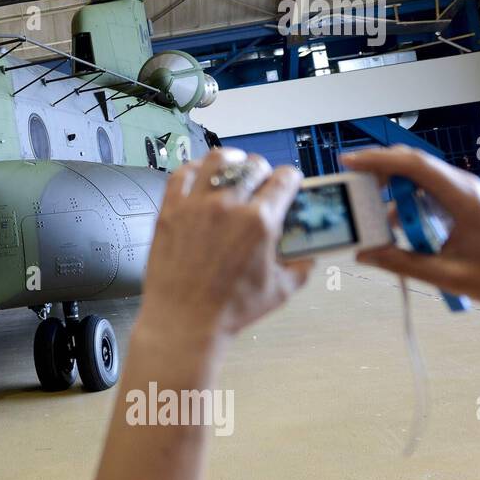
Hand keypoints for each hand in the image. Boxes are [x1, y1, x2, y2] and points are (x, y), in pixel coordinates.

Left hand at [136, 149, 312, 355]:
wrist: (184, 320)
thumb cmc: (229, 310)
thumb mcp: (280, 291)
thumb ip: (301, 266)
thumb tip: (309, 253)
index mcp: (260, 222)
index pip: (284, 180)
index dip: (291, 178)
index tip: (288, 182)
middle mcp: (228, 206)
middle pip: (253, 166)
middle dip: (263, 170)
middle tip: (261, 180)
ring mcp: (196, 205)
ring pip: (217, 160)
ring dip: (232, 159)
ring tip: (234, 165)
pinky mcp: (170, 210)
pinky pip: (181, 174)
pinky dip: (194, 168)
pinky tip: (200, 173)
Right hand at [341, 146, 479, 319]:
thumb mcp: (447, 275)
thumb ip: (403, 263)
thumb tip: (366, 253)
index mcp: (463, 199)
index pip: (416, 166)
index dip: (380, 160)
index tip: (350, 163)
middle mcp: (462, 187)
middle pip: (412, 164)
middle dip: (378, 170)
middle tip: (351, 185)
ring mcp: (461, 192)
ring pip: (416, 178)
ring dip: (390, 191)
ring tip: (370, 213)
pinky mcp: (458, 201)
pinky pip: (424, 192)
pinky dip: (404, 203)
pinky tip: (394, 225)